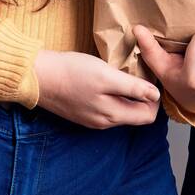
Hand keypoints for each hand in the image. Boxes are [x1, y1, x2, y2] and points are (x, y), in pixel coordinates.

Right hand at [32, 49, 161, 128]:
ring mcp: (91, 118)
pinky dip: (112, 95)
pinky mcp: (82, 111)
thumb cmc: (72, 72)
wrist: (38, 76)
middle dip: (142, 97)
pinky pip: (106, 107)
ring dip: (127, 95)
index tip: (151, 78)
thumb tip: (156, 96)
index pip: (147, 116)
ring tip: (124, 74)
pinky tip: (107, 80)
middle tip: (140, 73)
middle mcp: (103, 122)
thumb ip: (133, 88)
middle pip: (135, 114)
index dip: (154, 98)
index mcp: (112, 115)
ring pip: (120, 110)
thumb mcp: (107, 76)